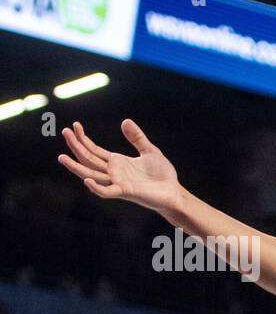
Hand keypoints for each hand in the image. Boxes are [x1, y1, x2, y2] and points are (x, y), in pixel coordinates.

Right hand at [57, 120, 184, 214]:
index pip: (94, 150)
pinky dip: (96, 188)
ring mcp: (118, 182)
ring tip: (62, 157)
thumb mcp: (150, 151)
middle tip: (64, 132)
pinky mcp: (126, 192)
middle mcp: (114, 172)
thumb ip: (137, 137)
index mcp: (117, 162)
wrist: (174, 192)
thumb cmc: (162, 174)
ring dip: (76, 167)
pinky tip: (86, 180)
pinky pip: (108, 191)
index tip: (74, 126)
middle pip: (88, 160)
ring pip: (91, 175)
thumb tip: (125, 121)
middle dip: (76, 146)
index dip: (83, 139)